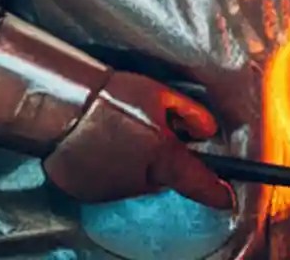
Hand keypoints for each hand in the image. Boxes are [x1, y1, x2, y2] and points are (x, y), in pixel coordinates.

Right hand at [42, 72, 234, 208]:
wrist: (62, 105)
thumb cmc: (110, 96)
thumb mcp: (159, 93)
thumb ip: (191, 113)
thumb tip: (208, 130)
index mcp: (163, 158)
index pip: (200, 183)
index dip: (217, 191)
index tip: (226, 197)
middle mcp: (140, 182)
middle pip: (162, 179)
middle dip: (160, 161)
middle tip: (146, 131)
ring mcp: (112, 191)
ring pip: (135, 182)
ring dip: (134, 166)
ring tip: (117, 133)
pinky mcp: (87, 193)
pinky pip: (107, 184)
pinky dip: (108, 170)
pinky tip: (99, 145)